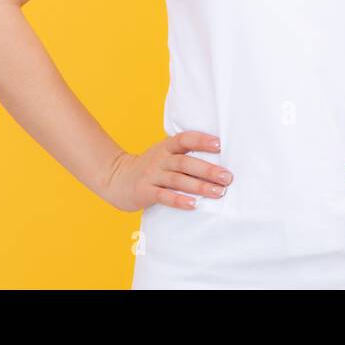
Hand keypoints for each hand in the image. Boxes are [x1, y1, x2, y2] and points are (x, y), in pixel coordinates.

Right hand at [100, 131, 233, 212]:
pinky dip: (179, 200)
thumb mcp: (164, 154)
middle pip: (185, 162)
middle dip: (208, 170)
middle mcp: (159, 159)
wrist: (117, 179)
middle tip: (227, 177)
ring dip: (199, 186)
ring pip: (177, 180)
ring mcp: (151, 175)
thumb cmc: (151, 168)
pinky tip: (194, 205)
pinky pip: (163, 196)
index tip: (219, 145)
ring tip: (218, 192)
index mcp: (166, 147)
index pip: (184, 139)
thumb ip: (185, 154)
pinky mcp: (144, 192)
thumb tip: (219, 160)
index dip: (201, 140)